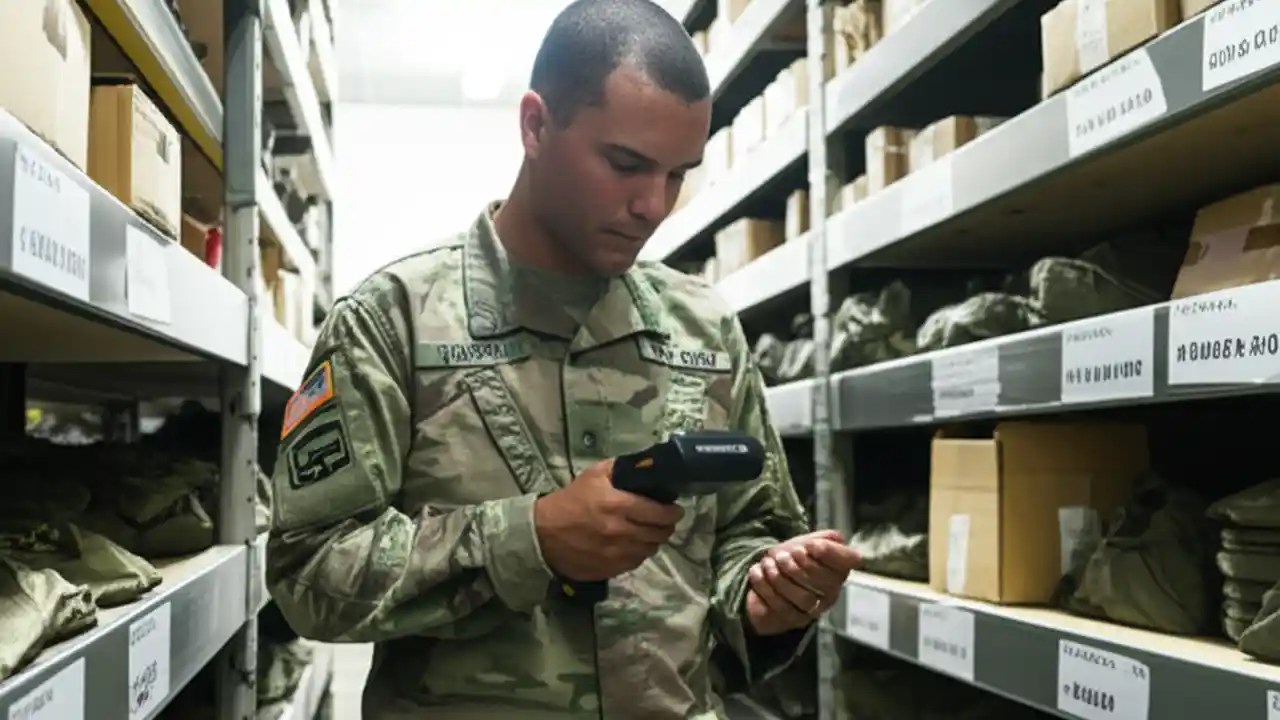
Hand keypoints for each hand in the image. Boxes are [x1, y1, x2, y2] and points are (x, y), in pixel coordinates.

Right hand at [534, 459, 684, 581]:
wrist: (543, 534)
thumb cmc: (569, 501)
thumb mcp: (593, 475)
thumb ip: (620, 469)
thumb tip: (644, 465)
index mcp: (618, 505)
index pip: (659, 513)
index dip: (673, 512)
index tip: (676, 510)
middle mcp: (622, 531)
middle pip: (659, 533)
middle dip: (667, 526)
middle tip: (665, 521)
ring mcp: (617, 553)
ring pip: (650, 549)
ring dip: (654, 541)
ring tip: (650, 533)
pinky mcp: (610, 569)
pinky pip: (636, 562)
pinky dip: (639, 553)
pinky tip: (634, 546)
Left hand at [746, 530, 861, 635]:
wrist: (766, 576)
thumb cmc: (791, 558)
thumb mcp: (806, 541)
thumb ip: (823, 538)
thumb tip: (832, 540)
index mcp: (839, 568)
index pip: (849, 562)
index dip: (831, 553)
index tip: (811, 545)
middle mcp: (832, 592)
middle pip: (825, 583)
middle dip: (799, 566)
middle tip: (781, 555)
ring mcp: (814, 609)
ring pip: (804, 598)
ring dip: (781, 578)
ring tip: (767, 563)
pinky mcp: (794, 620)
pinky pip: (783, 608)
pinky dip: (766, 588)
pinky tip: (758, 572)